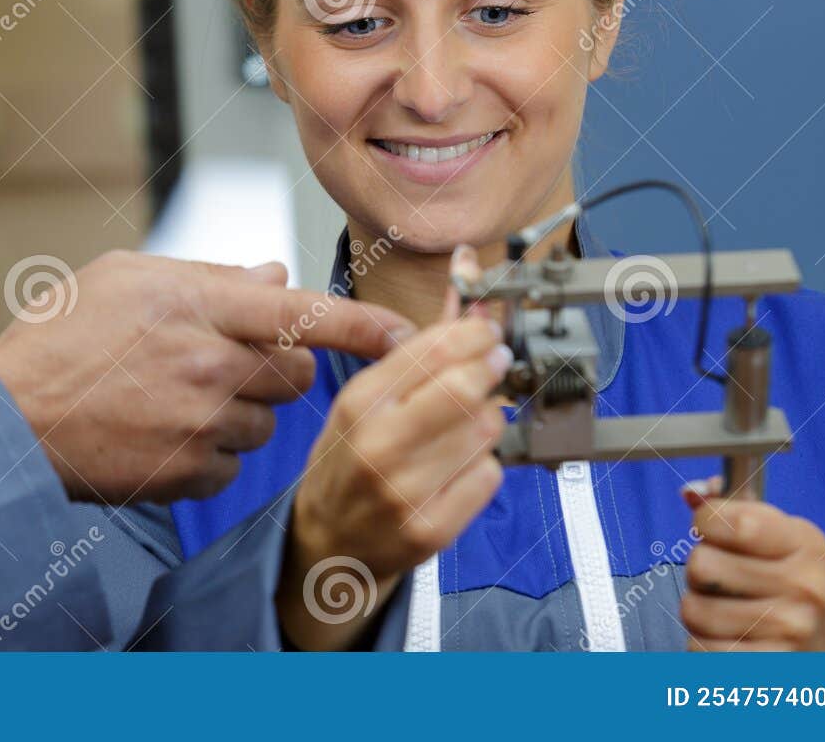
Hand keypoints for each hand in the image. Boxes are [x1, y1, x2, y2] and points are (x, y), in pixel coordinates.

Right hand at [0, 251, 413, 504]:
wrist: (8, 421)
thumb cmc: (60, 337)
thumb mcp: (125, 277)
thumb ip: (209, 275)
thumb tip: (274, 273)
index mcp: (198, 306)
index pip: (303, 311)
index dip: (364, 323)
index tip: (407, 333)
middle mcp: (210, 365)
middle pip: (298, 373)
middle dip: (281, 367)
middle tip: (231, 358)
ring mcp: (201, 424)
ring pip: (267, 421)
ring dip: (242, 410)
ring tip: (179, 396)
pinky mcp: (189, 473)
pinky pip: (233, 462)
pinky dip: (212, 450)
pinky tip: (164, 431)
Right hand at [278, 247, 509, 649]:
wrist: (328, 545)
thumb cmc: (348, 463)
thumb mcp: (366, 398)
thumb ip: (418, 347)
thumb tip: (464, 278)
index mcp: (358, 403)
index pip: (434, 348)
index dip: (474, 331)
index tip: (487, 328)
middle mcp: (378, 445)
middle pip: (465, 386)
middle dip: (491, 366)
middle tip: (496, 362)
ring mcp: (405, 491)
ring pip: (485, 429)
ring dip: (489, 418)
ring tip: (469, 422)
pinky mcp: (432, 529)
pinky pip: (490, 476)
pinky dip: (486, 465)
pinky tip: (463, 465)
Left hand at [681, 476, 824, 650]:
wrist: (816, 655)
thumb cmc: (782, 588)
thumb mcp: (772, 539)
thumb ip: (730, 507)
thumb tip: (690, 492)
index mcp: (805, 543)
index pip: (728, 520)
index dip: (704, 523)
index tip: (713, 532)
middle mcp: (805, 585)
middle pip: (701, 564)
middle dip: (699, 574)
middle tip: (724, 584)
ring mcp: (791, 630)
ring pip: (694, 610)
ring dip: (698, 614)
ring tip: (727, 616)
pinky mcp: (769, 668)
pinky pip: (699, 649)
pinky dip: (702, 648)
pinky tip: (729, 644)